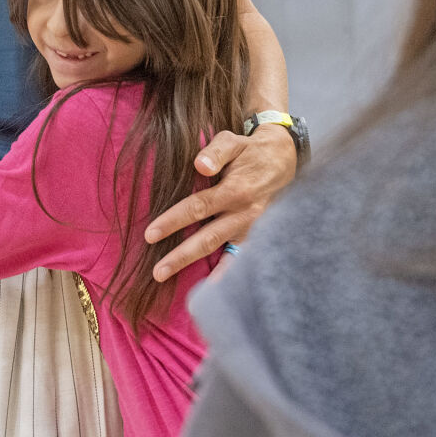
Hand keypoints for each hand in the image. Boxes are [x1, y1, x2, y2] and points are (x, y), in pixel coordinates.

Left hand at [143, 123, 297, 280]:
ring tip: (181, 287)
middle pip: (208, 238)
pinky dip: (229, 277)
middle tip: (158, 272)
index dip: (173, 221)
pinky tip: (214, 294)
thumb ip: (216, 151)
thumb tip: (200, 165)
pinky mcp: (258, 237)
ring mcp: (253, 229)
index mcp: (235, 190)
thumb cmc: (250, 151)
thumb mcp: (234, 141)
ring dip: (203, 272)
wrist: (285, 160)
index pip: (198, 207)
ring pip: (224, 253)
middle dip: (182, 256)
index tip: (150, 234)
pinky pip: (242, 259)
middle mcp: (245, 214)